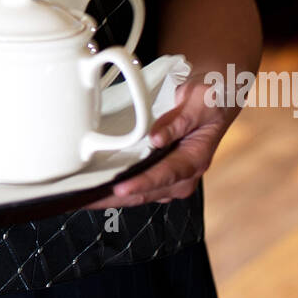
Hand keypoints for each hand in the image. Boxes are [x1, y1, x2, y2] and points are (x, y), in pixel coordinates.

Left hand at [81, 78, 236, 208]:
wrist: (214, 97)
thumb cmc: (209, 98)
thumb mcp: (200, 100)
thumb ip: (179, 120)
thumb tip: (156, 138)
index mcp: (196, 158)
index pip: (167, 175)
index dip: (143, 183)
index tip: (120, 188)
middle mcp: (184, 175)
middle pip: (147, 193)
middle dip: (116, 198)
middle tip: (86, 199)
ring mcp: (171, 178)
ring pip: (139, 195)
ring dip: (112, 197)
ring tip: (84, 198)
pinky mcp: (160, 175)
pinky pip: (137, 187)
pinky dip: (116, 190)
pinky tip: (95, 189)